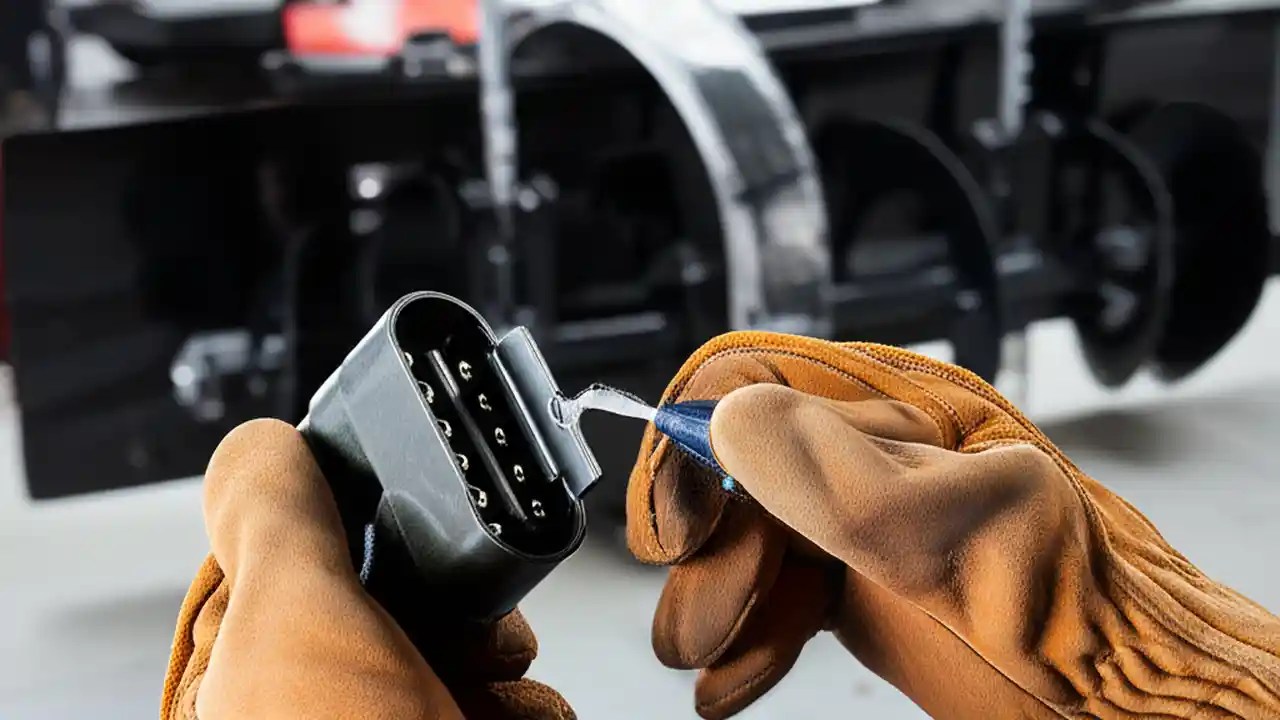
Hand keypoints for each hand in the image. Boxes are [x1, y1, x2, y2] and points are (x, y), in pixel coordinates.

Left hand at [162, 419, 572, 719]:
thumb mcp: (295, 625)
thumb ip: (276, 521)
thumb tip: (258, 442)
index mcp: (252, 662)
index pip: (302, 547)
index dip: (355, 518)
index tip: (395, 502)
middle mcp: (323, 698)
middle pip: (403, 589)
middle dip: (449, 599)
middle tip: (452, 619)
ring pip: (470, 643)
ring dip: (497, 658)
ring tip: (486, 688)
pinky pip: (516, 703)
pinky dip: (528, 711)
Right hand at [627, 332, 1279, 718]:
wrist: (1121, 682)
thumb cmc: (1079, 594)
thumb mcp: (963, 525)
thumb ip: (843, 476)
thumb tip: (732, 422)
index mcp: (885, 403)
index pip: (746, 383)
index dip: (688, 448)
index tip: (676, 527)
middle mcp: (857, 450)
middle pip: (727, 473)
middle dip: (706, 554)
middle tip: (705, 624)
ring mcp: (849, 517)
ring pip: (737, 543)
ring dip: (711, 607)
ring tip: (715, 665)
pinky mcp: (847, 579)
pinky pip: (766, 596)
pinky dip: (741, 642)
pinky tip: (733, 684)